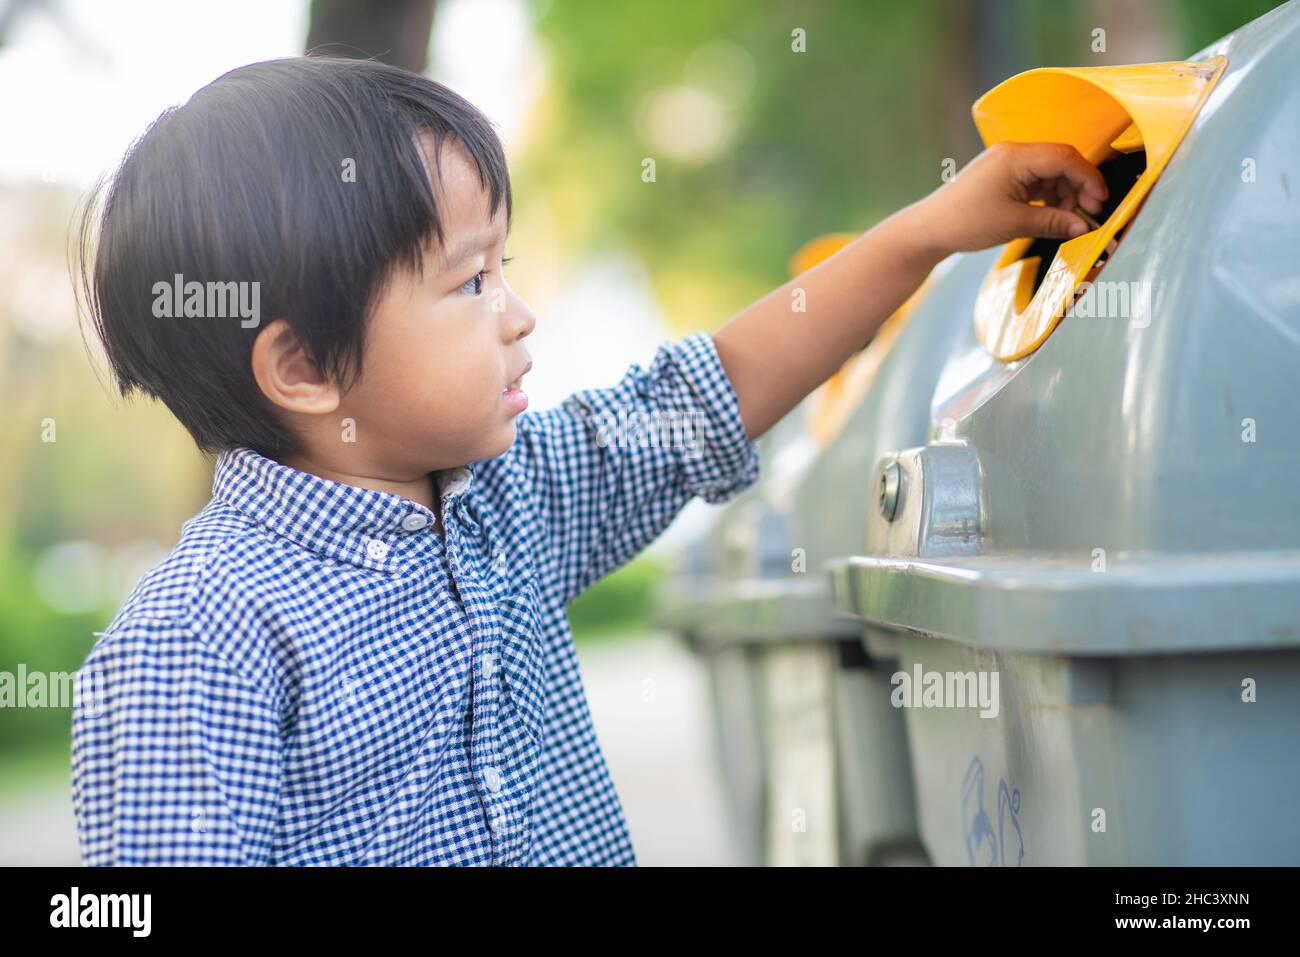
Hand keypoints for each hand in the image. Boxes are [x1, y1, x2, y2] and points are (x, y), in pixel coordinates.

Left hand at [908, 142, 1109, 255]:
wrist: (929, 229)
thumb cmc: (965, 222)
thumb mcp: (1014, 223)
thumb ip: (1053, 222)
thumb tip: (1084, 226)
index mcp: (1016, 157)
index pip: (1065, 157)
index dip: (1089, 178)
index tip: (1100, 201)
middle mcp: (1012, 153)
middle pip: (1060, 162)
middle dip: (1078, 187)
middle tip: (1087, 214)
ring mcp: (1006, 164)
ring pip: (1049, 173)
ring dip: (1063, 194)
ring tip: (1066, 220)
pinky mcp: (1001, 176)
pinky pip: (1035, 181)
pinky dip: (1047, 196)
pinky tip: (1050, 214)